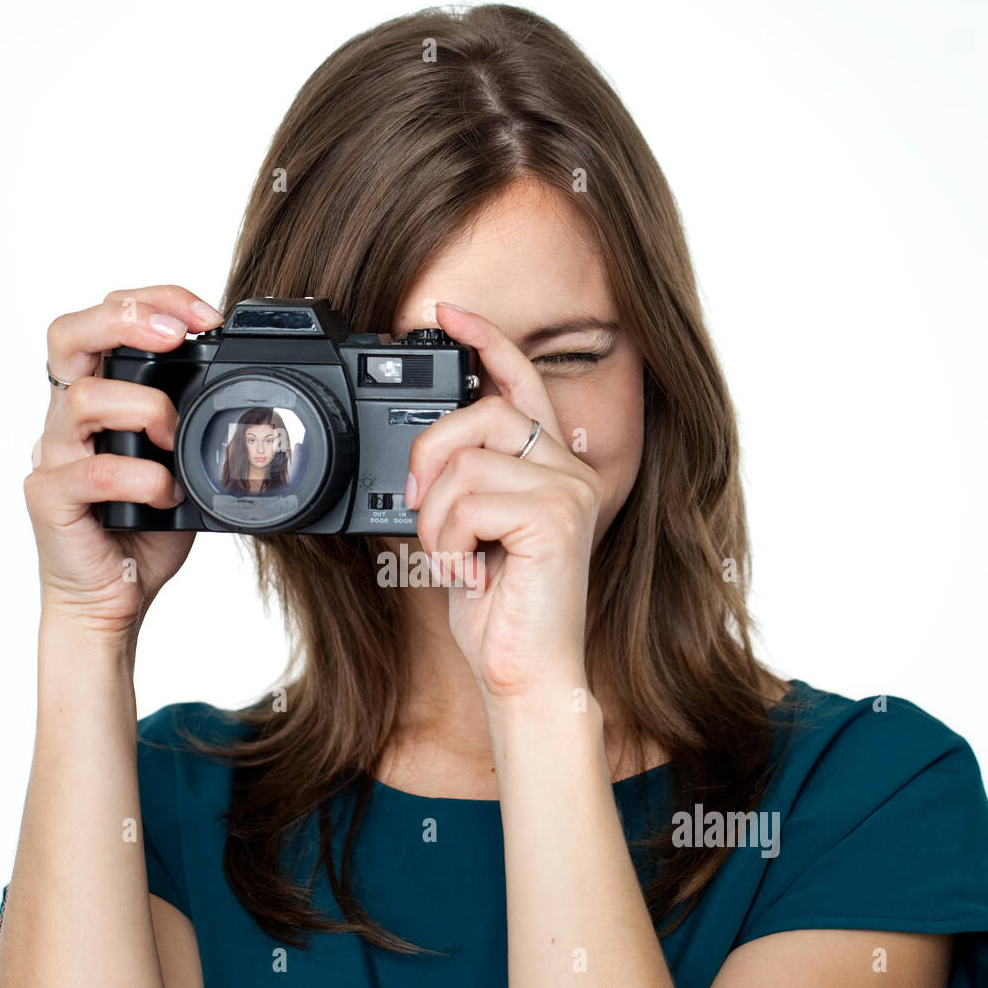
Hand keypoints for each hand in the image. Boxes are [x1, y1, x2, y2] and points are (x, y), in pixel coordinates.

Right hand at [24, 285, 221, 639]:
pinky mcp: (49, 499)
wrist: (113, 598)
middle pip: (68, 334)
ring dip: (144, 409)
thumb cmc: (145, 528)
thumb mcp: (185, 463)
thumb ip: (198, 423)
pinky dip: (136, 478)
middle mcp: (68, 418)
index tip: (206, 315)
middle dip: (125, 318)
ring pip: (82, 399)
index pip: (105, 320)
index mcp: (99, 397)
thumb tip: (253, 394)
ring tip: (174, 440)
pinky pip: (87, 472)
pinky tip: (163, 492)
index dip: (152, 301)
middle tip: (175, 334)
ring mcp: (54, 456)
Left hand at [405, 303, 603, 705]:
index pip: (521, 383)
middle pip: (480, 411)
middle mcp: (570, 470)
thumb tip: (422, 454)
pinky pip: (469, 498)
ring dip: (436, 518)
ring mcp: (569, 490)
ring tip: (454, 559)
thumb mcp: (468, 534)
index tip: (445, 313)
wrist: (526, 673)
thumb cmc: (499, 611)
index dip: (486, 341)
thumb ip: (461, 484)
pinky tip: (468, 574)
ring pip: (465, 460)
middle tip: (418, 504)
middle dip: (428, 454)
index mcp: (551, 467)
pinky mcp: (557, 517)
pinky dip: (448, 542)